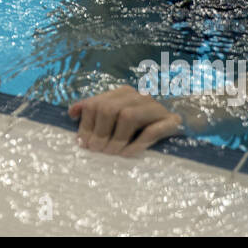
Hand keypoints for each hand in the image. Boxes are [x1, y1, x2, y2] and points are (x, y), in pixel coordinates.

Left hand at [68, 86, 183, 156]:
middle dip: (99, 133)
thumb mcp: (115, 114)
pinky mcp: (170, 120)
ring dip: (116, 139)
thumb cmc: (141, 123)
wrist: (176, 123)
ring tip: (110, 153)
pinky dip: (136, 144)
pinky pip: (150, 131)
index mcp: (121, 93)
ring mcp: (154, 107)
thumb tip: (71, 113)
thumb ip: (94, 111)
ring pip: (128, 117)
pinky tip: (127, 155)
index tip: (82, 143)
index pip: (96, 104)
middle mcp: (137, 96)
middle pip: (109, 109)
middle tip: (95, 151)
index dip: (86, 125)